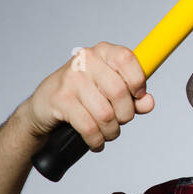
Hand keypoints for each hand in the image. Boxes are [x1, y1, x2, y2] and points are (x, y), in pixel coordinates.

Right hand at [22, 42, 153, 150]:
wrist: (44, 106)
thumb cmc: (83, 96)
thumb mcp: (110, 91)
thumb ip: (133, 96)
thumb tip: (148, 102)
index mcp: (102, 52)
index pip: (127, 58)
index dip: (138, 82)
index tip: (137, 97)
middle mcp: (86, 61)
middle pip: (119, 92)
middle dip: (125, 115)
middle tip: (119, 122)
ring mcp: (71, 79)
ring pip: (105, 114)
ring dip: (111, 131)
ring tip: (107, 133)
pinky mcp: (60, 100)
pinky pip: (89, 127)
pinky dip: (96, 140)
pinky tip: (96, 142)